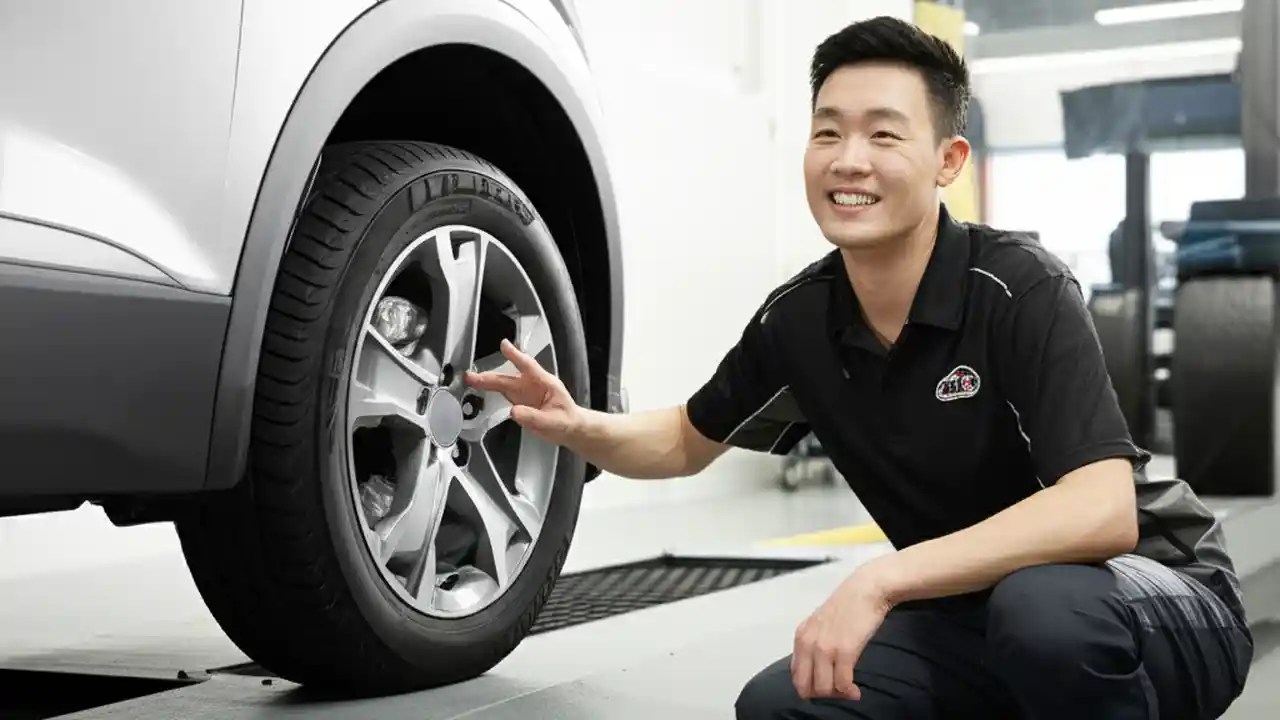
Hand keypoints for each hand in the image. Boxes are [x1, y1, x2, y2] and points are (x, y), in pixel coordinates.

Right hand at [463, 338, 582, 445]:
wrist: (569, 429)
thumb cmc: (567, 421)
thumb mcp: (554, 422)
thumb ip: (534, 417)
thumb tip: (514, 412)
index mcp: (545, 383)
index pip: (529, 366)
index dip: (516, 356)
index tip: (504, 345)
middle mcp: (532, 385)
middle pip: (508, 378)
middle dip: (489, 376)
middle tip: (472, 376)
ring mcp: (524, 394)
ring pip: (502, 385)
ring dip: (486, 383)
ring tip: (471, 381)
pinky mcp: (518, 402)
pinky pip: (502, 396)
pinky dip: (489, 394)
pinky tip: (478, 393)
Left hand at [791, 570, 893, 701]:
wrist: (866, 589)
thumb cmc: (848, 607)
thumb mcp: (821, 625)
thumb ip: (814, 645)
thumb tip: (817, 672)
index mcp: (801, 637)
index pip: (796, 676)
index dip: (811, 688)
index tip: (828, 687)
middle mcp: (808, 643)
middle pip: (805, 687)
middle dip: (822, 695)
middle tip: (838, 691)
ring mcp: (824, 648)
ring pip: (823, 689)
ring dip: (837, 695)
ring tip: (849, 691)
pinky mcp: (844, 651)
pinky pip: (842, 684)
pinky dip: (849, 692)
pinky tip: (855, 690)